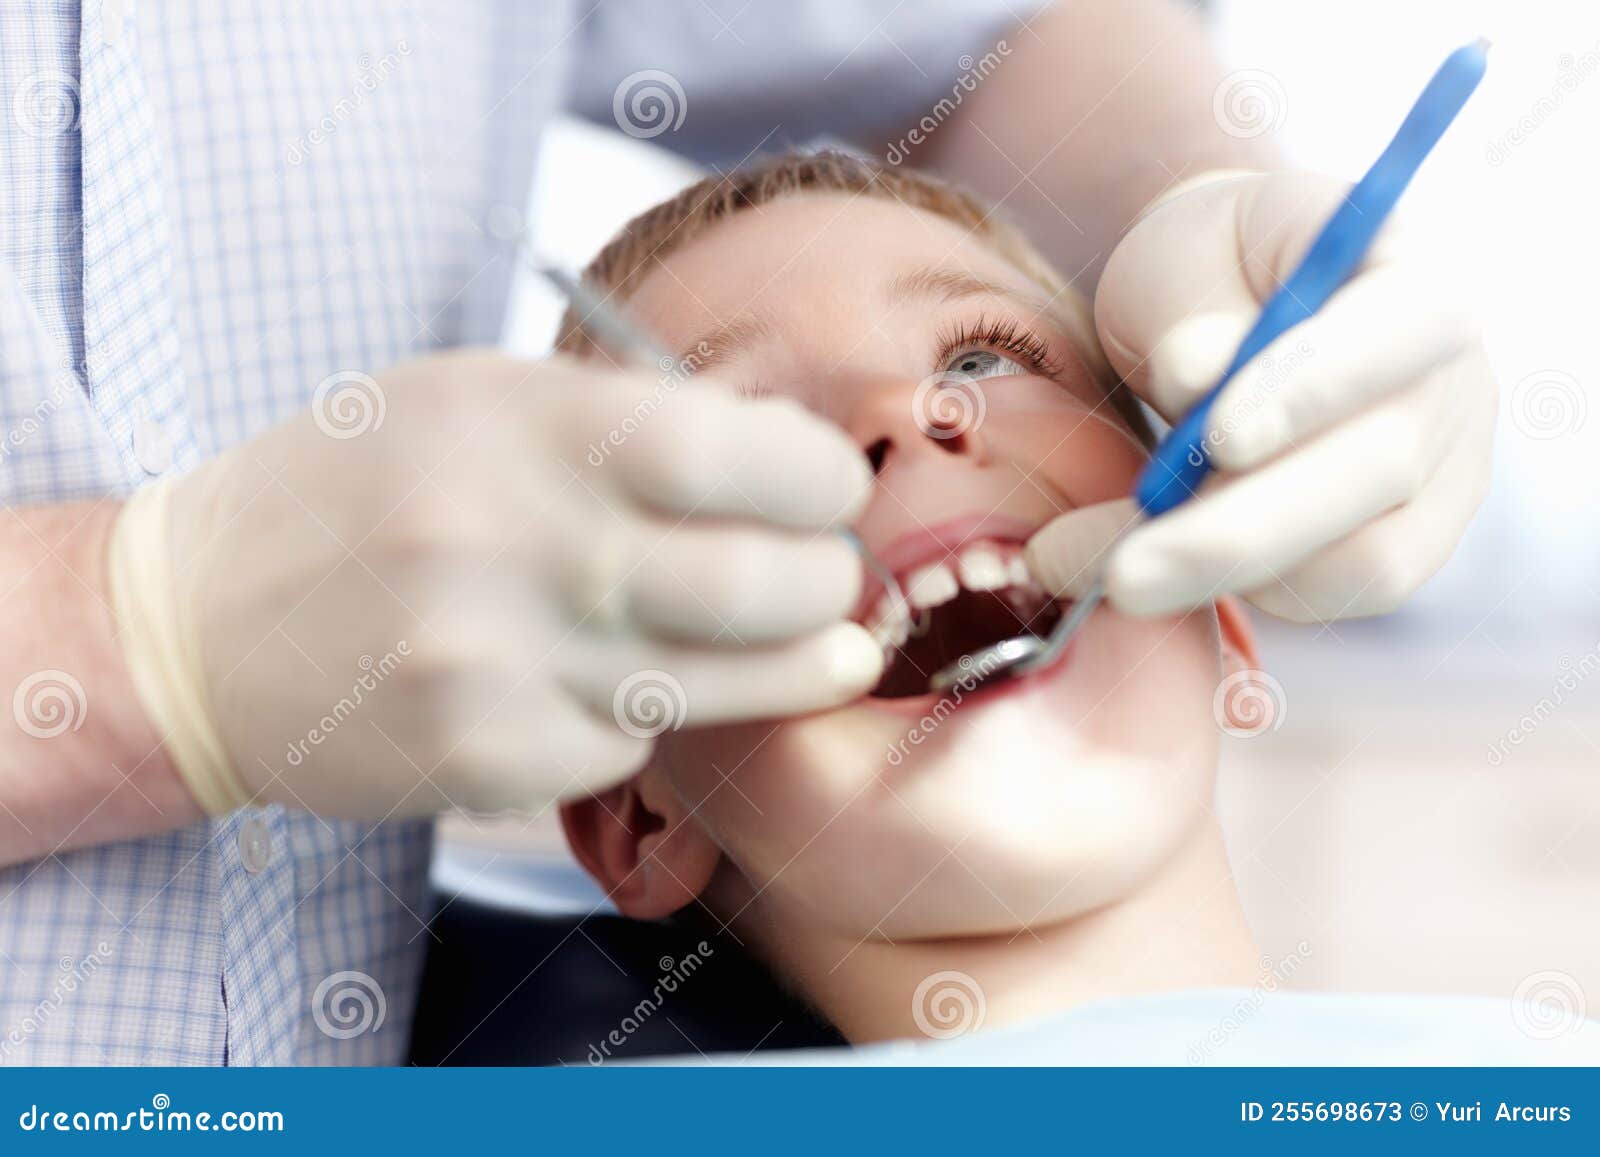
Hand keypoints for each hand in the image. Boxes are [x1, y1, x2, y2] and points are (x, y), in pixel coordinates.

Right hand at [108, 350, 881, 818]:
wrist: (194, 627)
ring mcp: (498, 665)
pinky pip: (630, 740)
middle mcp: (513, 545)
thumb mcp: (476, 401)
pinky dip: (650, 712)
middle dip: (831, 583)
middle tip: (838, 576)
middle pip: (759, 583)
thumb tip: (778, 436)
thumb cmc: (354, 491)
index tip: (834, 488)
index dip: (818, 475)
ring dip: (787, 664)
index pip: (734, 453)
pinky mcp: (485, 758)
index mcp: (519, 428)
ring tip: (821, 645)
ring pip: (717, 682)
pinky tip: (617, 680)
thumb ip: (626, 416)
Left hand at [1027, 171, 1495, 620]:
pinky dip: (1243, 591)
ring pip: (1364, 559)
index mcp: (1412, 274)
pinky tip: (1166, 565)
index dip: (1321, 386)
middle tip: (1124, 574)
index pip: (1409, 325)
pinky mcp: (1403, 545)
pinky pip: (1333, 594)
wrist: (1222, 311)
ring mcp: (1441, 472)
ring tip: (1111, 565)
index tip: (1220, 438)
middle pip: (1382, 468)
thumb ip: (1188, 310)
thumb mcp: (1174, 257)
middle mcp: (1450, 380)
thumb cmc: (1200, 272)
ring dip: (1228, 574)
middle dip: (1243, 530)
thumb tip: (1198, 375)